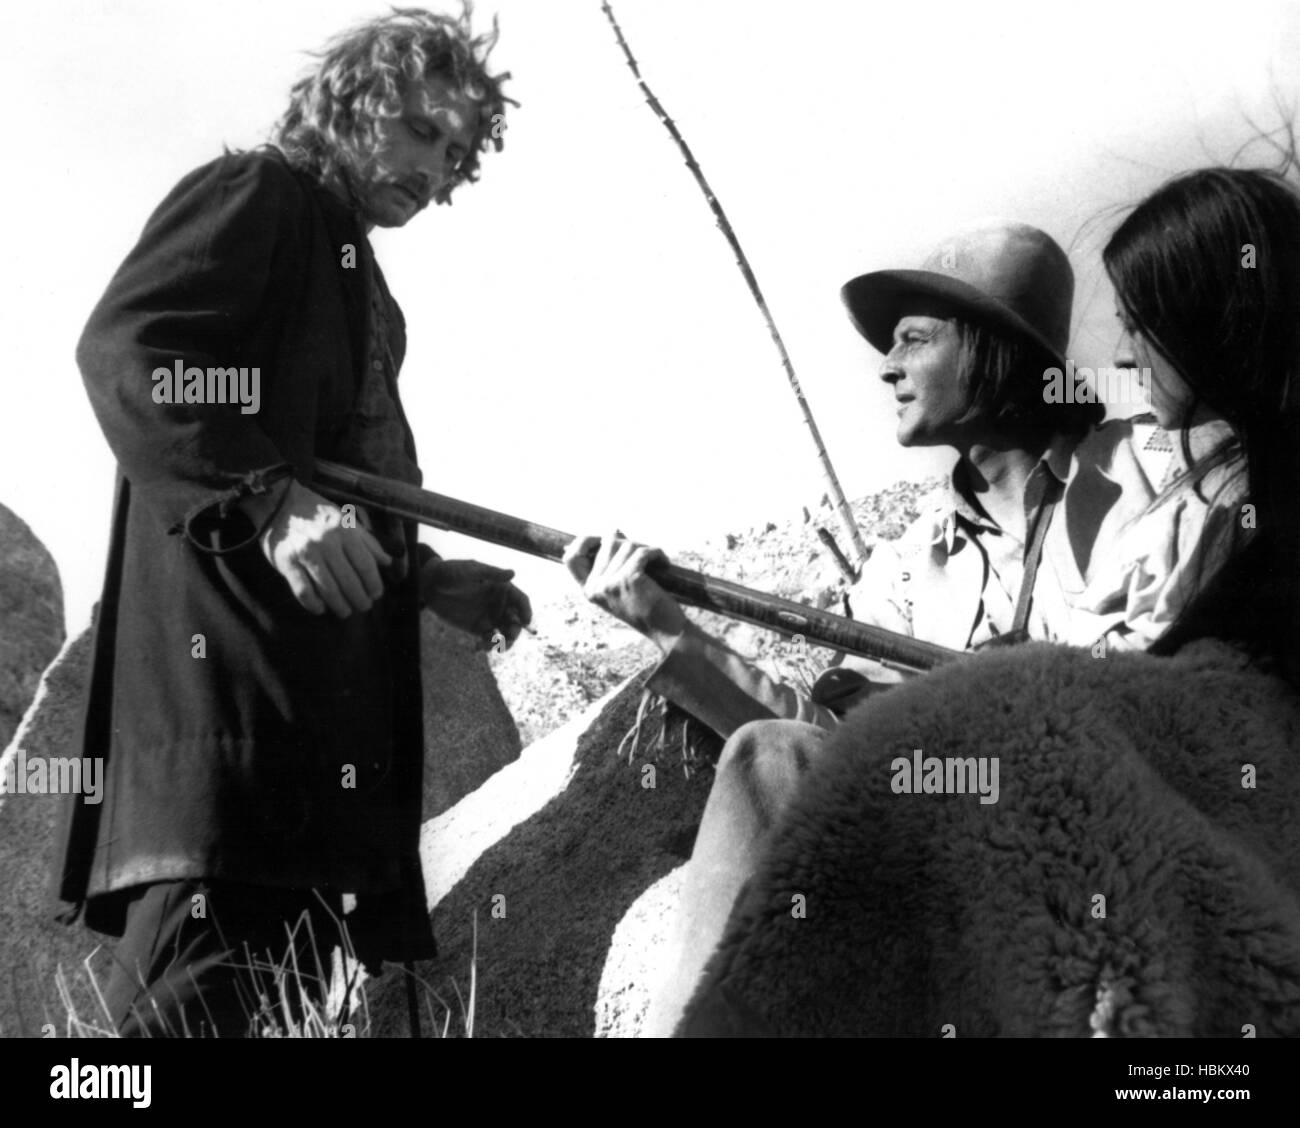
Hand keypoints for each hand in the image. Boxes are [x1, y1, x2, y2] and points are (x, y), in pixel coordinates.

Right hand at [250, 479, 392, 616]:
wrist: (279, 502)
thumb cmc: (317, 513)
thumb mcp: (346, 519)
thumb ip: (367, 541)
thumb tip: (387, 561)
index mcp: (344, 531)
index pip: (365, 565)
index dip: (374, 583)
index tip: (377, 594)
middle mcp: (326, 542)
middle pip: (349, 581)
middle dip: (359, 599)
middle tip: (363, 606)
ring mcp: (305, 553)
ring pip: (328, 589)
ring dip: (340, 606)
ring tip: (345, 611)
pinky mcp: (286, 562)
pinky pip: (303, 591)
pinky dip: (313, 604)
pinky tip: (321, 609)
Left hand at [420, 559, 531, 649]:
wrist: (430, 585)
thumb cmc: (451, 572)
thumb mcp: (470, 570)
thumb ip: (491, 573)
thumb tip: (512, 574)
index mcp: (501, 588)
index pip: (520, 601)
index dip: (526, 611)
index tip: (526, 622)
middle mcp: (499, 604)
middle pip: (516, 620)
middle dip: (515, 631)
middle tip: (508, 638)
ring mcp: (489, 616)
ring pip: (505, 633)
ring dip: (504, 642)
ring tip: (493, 647)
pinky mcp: (477, 628)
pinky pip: (489, 640)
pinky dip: (487, 646)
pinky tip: (478, 648)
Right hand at [562, 531, 687, 653]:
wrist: (667, 632)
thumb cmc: (647, 608)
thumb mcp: (622, 586)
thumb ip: (614, 562)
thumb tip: (614, 530)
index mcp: (589, 590)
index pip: (571, 558)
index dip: (585, 541)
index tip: (604, 538)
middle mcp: (596, 587)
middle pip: (608, 543)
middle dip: (630, 543)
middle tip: (646, 555)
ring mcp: (610, 583)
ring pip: (627, 545)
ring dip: (645, 548)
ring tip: (657, 561)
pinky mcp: (629, 579)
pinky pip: (643, 552)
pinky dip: (657, 553)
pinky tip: (665, 564)